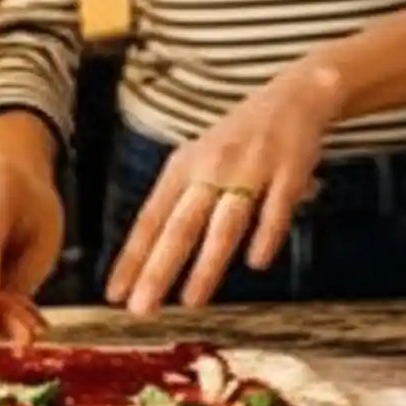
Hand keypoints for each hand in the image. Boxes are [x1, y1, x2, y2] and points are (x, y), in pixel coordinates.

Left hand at [106, 60, 344, 312]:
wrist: (291, 98)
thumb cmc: (236, 140)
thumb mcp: (196, 161)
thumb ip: (177, 204)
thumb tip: (146, 254)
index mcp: (182, 168)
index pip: (150, 219)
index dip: (131, 258)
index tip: (114, 292)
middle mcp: (210, 169)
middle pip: (179, 227)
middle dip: (158, 269)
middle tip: (140, 307)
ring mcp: (249, 171)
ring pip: (223, 224)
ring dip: (205, 264)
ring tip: (190, 301)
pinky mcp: (287, 173)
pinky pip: (275, 209)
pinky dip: (265, 236)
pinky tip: (256, 263)